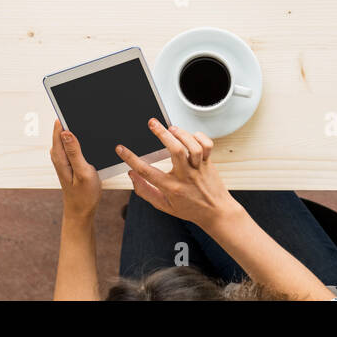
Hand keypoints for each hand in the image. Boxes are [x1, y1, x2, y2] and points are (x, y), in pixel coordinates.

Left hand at [50, 120, 102, 219]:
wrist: (81, 211)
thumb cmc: (84, 194)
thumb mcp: (83, 172)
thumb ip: (75, 152)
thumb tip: (66, 132)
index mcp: (60, 156)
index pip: (59, 129)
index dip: (66, 116)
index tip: (75, 106)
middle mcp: (58, 154)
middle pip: (62, 130)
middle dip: (72, 119)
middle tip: (87, 110)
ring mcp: (62, 157)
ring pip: (67, 135)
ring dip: (76, 128)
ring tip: (89, 120)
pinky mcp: (68, 160)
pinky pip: (71, 143)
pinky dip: (78, 137)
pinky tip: (88, 137)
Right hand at [117, 119, 242, 231]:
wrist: (216, 213)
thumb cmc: (189, 209)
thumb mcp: (163, 205)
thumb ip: (145, 191)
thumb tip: (132, 175)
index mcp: (171, 187)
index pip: (147, 172)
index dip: (131, 159)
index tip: (121, 148)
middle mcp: (185, 176)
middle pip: (176, 151)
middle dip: (162, 134)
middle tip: (152, 123)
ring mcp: (199, 169)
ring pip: (192, 147)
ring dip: (181, 134)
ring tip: (170, 128)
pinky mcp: (209, 163)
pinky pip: (207, 146)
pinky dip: (199, 137)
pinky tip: (190, 136)